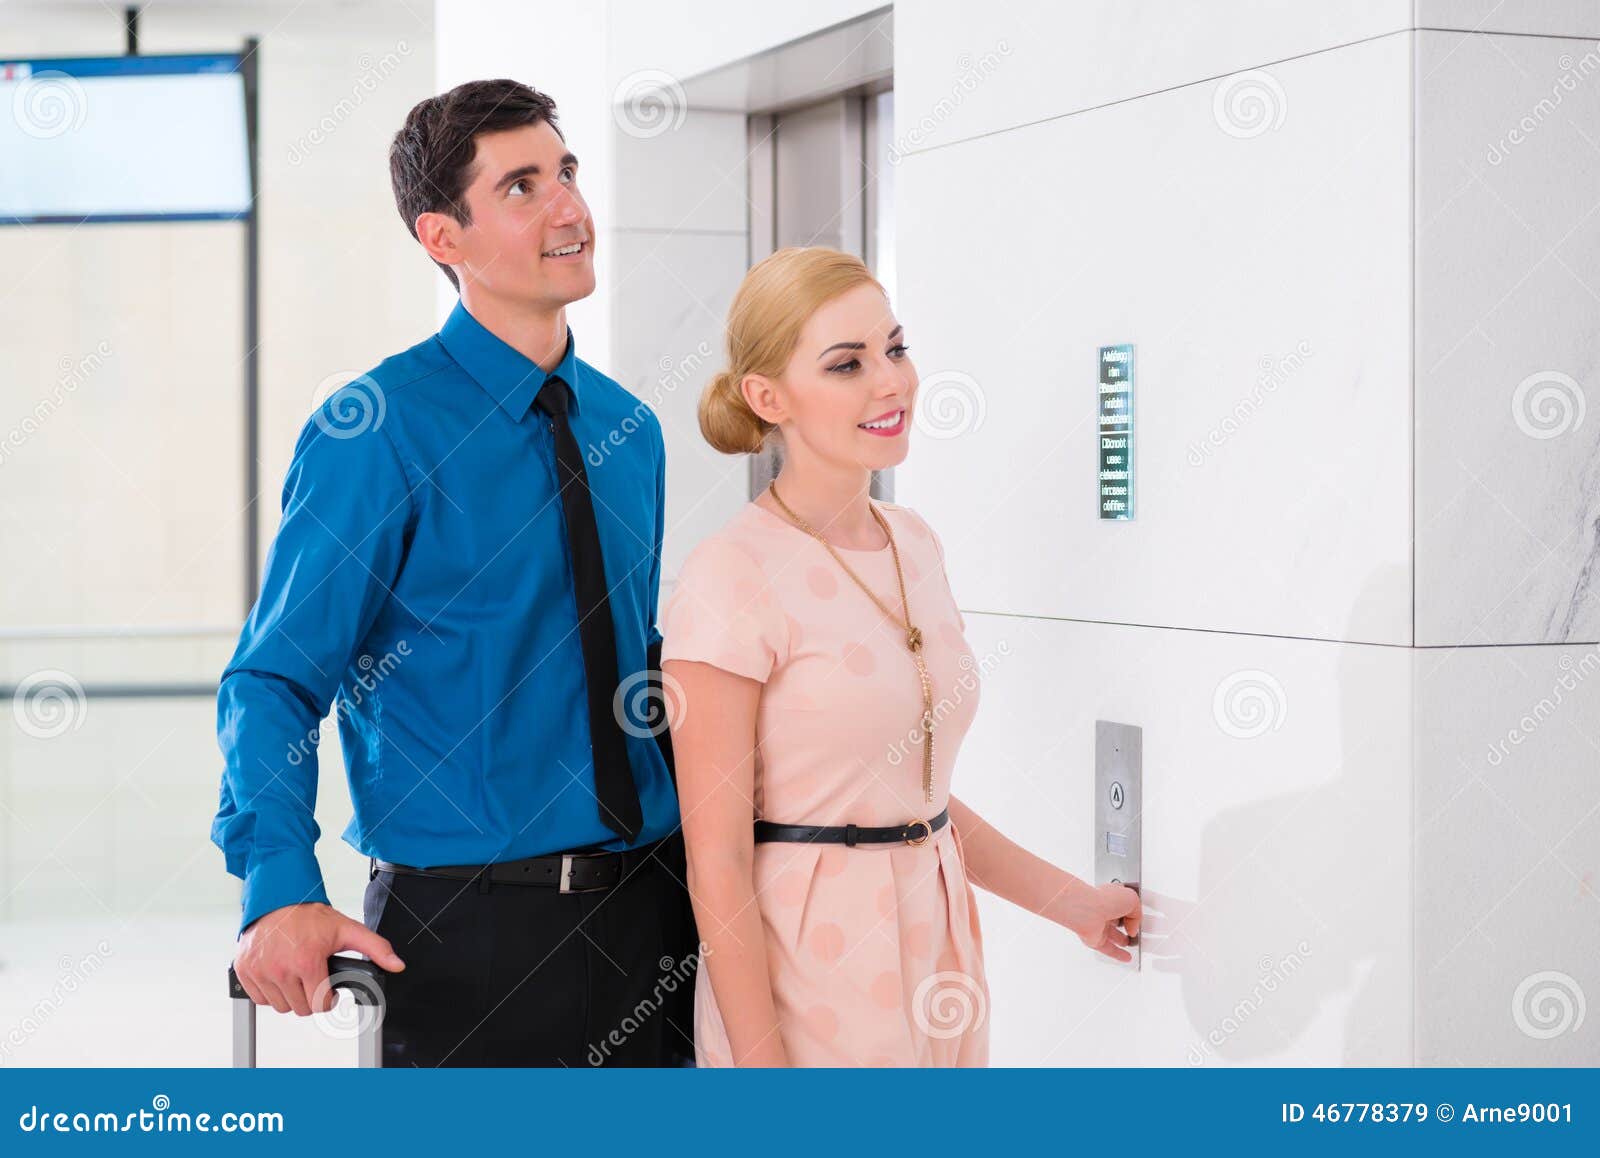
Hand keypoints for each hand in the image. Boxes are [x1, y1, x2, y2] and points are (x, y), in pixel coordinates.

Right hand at [232, 902, 404, 1015]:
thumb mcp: (347, 929)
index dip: (327, 998)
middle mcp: (280, 969)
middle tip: (312, 980)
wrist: (277, 899)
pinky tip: (279, 976)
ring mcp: (260, 971)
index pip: (319, 1005)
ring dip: (290, 996)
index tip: (327, 990)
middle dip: (310, 997)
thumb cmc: (309, 915)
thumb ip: (375, 948)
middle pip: (300, 1009)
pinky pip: (258, 998)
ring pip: (279, 1006)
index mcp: (306, 962)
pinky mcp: (244, 970)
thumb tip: (396, 964)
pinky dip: (269, 992)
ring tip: (297, 976)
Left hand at [1064, 882, 1141, 962]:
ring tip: (1130, 943)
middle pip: (1115, 920)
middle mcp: (1102, 910)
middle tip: (1133, 931)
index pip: (1122, 904)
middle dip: (1124, 925)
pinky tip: (1125, 957)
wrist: (1086, 910)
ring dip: (1120, 940)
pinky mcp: (1094, 939)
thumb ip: (1137, 914)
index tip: (1138, 916)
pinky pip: (1107, 948)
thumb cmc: (1104, 899)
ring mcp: (1097, 925)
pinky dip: (1118, 954)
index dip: (1131, 910)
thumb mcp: (1132, 900)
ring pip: (1110, 935)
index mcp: (1110, 896)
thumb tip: (1133, 928)